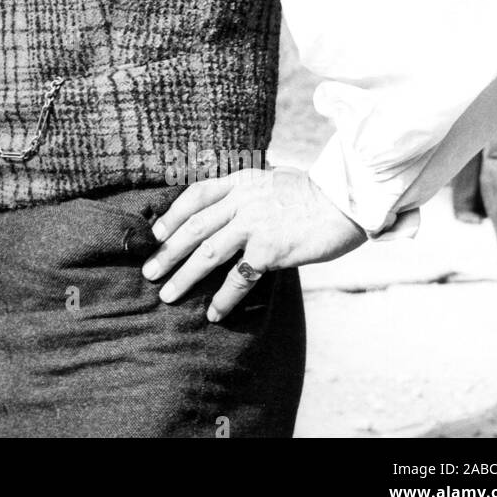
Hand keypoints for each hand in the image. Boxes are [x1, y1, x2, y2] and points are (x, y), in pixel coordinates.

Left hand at [140, 167, 366, 321]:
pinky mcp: (270, 249)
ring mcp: (254, 224)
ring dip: (184, 277)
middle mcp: (241, 200)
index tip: (154, 235)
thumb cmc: (313, 197)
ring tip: (167, 295)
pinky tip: (213, 313)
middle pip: (193, 227)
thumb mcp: (272, 182)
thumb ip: (247, 194)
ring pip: (207, 253)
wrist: (348, 202)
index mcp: (240, 182)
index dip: (171, 216)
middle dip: (167, 252)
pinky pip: (238, 278)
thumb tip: (227, 209)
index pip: (195, 196)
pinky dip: (223, 297)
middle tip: (148, 272)